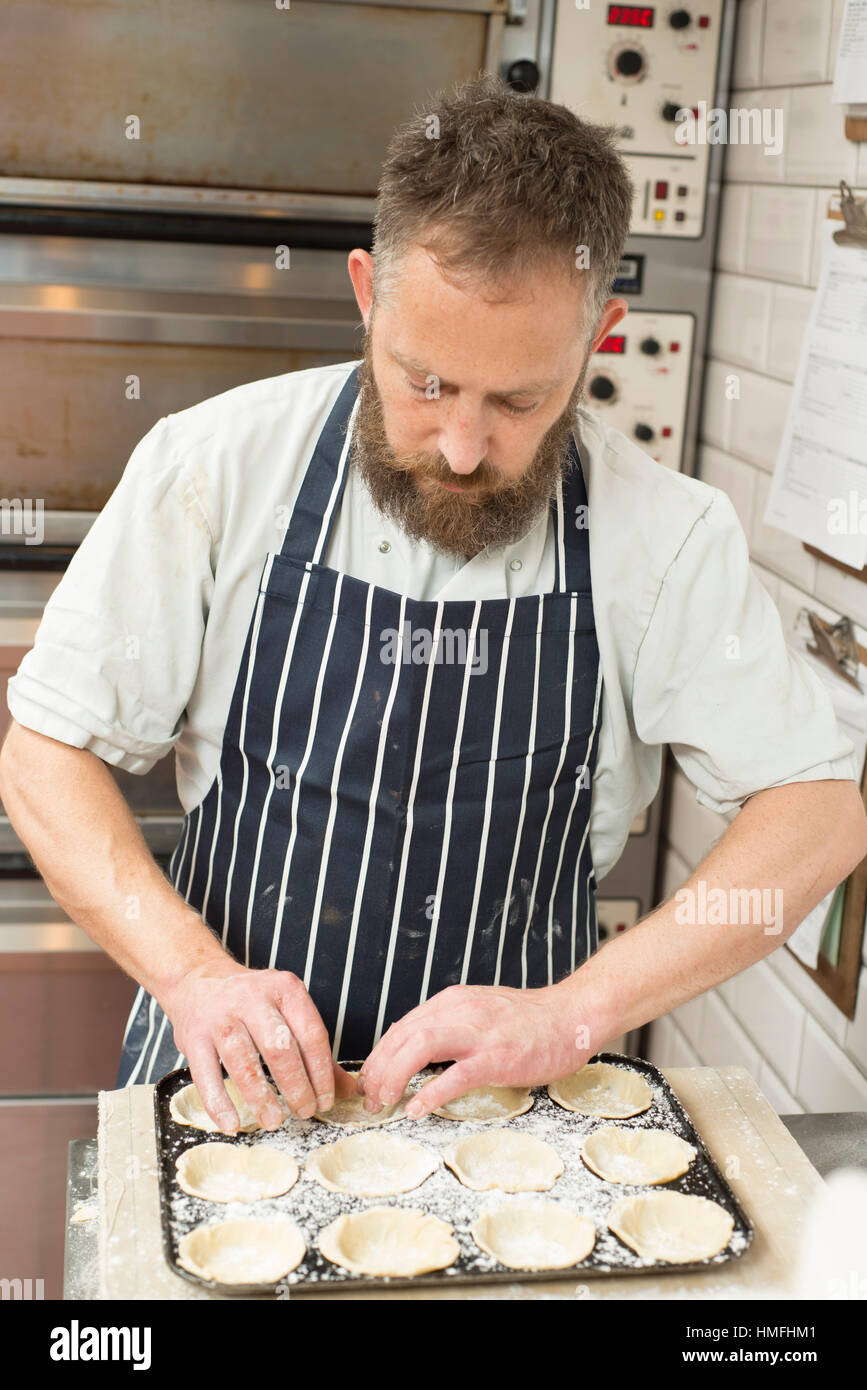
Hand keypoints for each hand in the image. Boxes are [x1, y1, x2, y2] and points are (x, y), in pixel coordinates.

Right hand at [162, 963, 357, 1132]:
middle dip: (296, 1086)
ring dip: (261, 1098)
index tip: (326, 1100)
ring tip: (274, 1121)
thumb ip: (315, 1049)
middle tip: (304, 1113)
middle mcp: (251, 998)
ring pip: (243, 1062)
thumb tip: (347, 1090)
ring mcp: (220, 1017)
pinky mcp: (192, 1036)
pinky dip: (219, 1103)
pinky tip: (232, 1123)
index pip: (311, 1034)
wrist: (198, 979)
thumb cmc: (251, 1002)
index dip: (321, 1072)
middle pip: (280, 1048)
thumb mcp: (287, 1010)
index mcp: (284, 989)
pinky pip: (205, 1075)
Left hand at [357, 981, 595, 1119]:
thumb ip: (451, 1025)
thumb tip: (417, 1048)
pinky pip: (456, 1076)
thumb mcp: (481, 1010)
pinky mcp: (498, 1057)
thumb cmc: (530, 1021)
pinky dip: (431, 1094)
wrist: (573, 1015)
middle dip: (377, 1069)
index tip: (369, 1078)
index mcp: (453, 1002)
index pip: (402, 1026)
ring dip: (394, 1077)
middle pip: (402, 1036)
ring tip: (384, 1102)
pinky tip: (416, 1110)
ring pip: (420, 1048)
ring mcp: (479, 1034)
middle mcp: (460, 1011)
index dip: (379, 1054)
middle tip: (369, 1098)